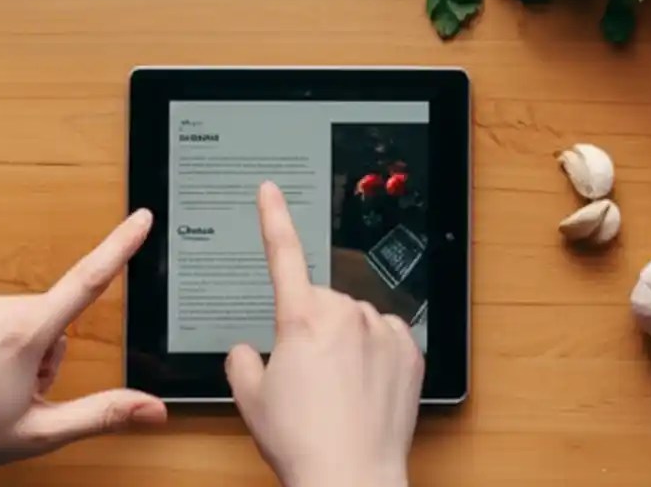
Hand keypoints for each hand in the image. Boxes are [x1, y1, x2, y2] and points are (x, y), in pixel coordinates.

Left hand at [0, 210, 167, 485]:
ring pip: (10, 317)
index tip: (141, 218)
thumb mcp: (41, 433)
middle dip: (41, 350)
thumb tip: (156, 409)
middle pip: (47, 318)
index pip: (88, 281)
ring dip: (5, 346)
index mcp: (24, 336)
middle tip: (12, 390)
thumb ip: (104, 413)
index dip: (120, 246)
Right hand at [226, 183, 423, 486]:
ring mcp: (382, 331)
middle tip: (304, 376)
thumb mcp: (250, 400)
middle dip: (312, 327)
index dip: (273, 218)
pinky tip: (365, 388)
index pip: (282, 254)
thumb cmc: (300, 441)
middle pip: (322, 303)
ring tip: (337, 390)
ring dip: (346, 342)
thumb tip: (246, 350)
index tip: (270, 191)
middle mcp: (346, 315)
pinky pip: (387, 337)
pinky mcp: (410, 350)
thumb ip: (241, 362)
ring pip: (357, 320)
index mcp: (301, 319)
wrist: (350, 475)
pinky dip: (376, 354)